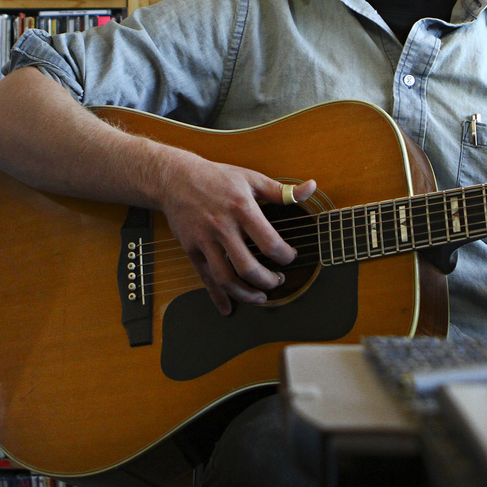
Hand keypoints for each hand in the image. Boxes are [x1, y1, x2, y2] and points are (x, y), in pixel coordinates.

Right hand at [158, 152, 316, 314]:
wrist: (175, 179)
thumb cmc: (217, 177)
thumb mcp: (251, 178)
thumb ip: (282, 190)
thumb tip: (310, 188)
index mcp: (242, 209)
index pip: (269, 243)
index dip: (285, 256)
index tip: (290, 257)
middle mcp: (223, 227)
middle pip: (248, 267)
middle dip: (267, 281)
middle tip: (277, 281)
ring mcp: (205, 241)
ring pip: (226, 279)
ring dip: (246, 294)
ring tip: (260, 297)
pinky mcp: (191, 249)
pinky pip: (205, 279)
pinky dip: (217, 297)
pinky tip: (228, 308)